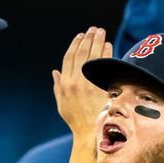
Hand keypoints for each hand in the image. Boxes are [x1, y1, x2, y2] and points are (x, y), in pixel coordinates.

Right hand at [53, 27, 113, 142]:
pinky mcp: (101, 87)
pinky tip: (108, 46)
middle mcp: (76, 82)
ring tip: (101, 32)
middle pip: (81, 54)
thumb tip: (55, 72)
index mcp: (65, 84)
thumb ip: (57, 87)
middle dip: (87, 39)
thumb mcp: (62, 104)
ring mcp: (89, 84)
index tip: (80, 35)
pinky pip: (104, 66)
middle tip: (93, 29)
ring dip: (97, 42)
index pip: (69, 58)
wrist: (91, 133)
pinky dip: (106, 54)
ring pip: (93, 56)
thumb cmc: (76, 120)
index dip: (74, 45)